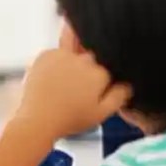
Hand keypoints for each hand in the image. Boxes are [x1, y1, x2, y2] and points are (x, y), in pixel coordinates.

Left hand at [14, 45, 132, 139]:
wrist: (38, 119)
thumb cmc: (70, 119)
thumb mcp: (102, 113)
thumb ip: (119, 96)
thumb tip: (127, 83)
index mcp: (99, 73)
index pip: (109, 66)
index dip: (104, 74)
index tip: (98, 83)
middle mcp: (82, 60)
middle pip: (93, 54)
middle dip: (90, 64)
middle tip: (81, 81)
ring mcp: (62, 54)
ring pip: (75, 47)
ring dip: (75, 56)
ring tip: (68, 75)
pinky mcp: (45, 54)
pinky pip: (57, 51)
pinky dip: (58, 58)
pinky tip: (55, 74)